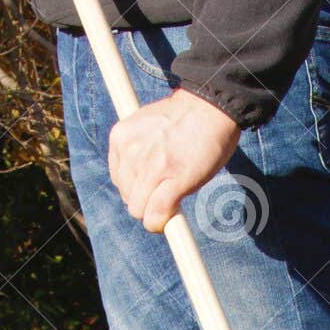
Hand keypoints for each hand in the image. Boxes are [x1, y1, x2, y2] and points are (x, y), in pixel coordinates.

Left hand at [108, 89, 241, 231]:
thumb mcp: (147, 127)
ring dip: (155, 211)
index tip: (152, 188)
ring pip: (140, 210)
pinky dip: (163, 222)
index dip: (136, 188)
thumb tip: (138, 185)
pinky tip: (173, 215)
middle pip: (128, 198)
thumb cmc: (184, 118)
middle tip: (166, 191)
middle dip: (146, 201)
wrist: (210, 106)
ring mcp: (152, 167)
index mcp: (121, 137)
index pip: (118, 179)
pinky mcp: (174, 180)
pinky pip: (158, 214)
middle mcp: (131, 152)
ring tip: (174, 195)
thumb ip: (137, 150)